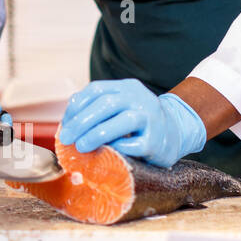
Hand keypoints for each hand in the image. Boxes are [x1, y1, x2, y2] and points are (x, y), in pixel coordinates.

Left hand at [57, 78, 205, 167]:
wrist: (175, 133)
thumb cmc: (138, 123)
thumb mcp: (120, 107)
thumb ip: (97, 108)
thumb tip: (68, 123)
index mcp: (127, 87)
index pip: (96, 90)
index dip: (77, 107)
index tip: (65, 124)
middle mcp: (140, 98)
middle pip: (106, 104)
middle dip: (82, 122)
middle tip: (67, 139)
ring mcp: (151, 118)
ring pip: (123, 121)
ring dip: (96, 135)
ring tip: (81, 147)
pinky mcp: (156, 141)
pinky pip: (134, 145)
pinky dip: (117, 149)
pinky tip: (107, 153)